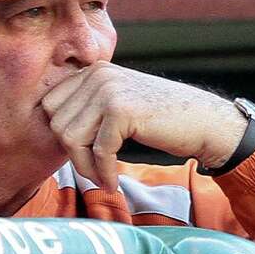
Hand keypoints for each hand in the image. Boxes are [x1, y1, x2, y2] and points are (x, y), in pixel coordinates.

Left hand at [40, 64, 249, 191]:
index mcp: (92, 71)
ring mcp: (108, 89)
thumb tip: (50, 131)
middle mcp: (97, 74)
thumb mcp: (117, 106)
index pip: (50, 106)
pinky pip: (98, 152)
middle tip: (95, 172)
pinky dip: (103, 173)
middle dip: (73, 155)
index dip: (62, 137)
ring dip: (86, 167)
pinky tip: (114, 182)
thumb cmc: (160, 121)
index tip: (83, 156)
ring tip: (104, 178)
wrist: (204, 122)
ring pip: (72, 139)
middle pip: (57, 124)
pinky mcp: (121, 110)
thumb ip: (87, 110)